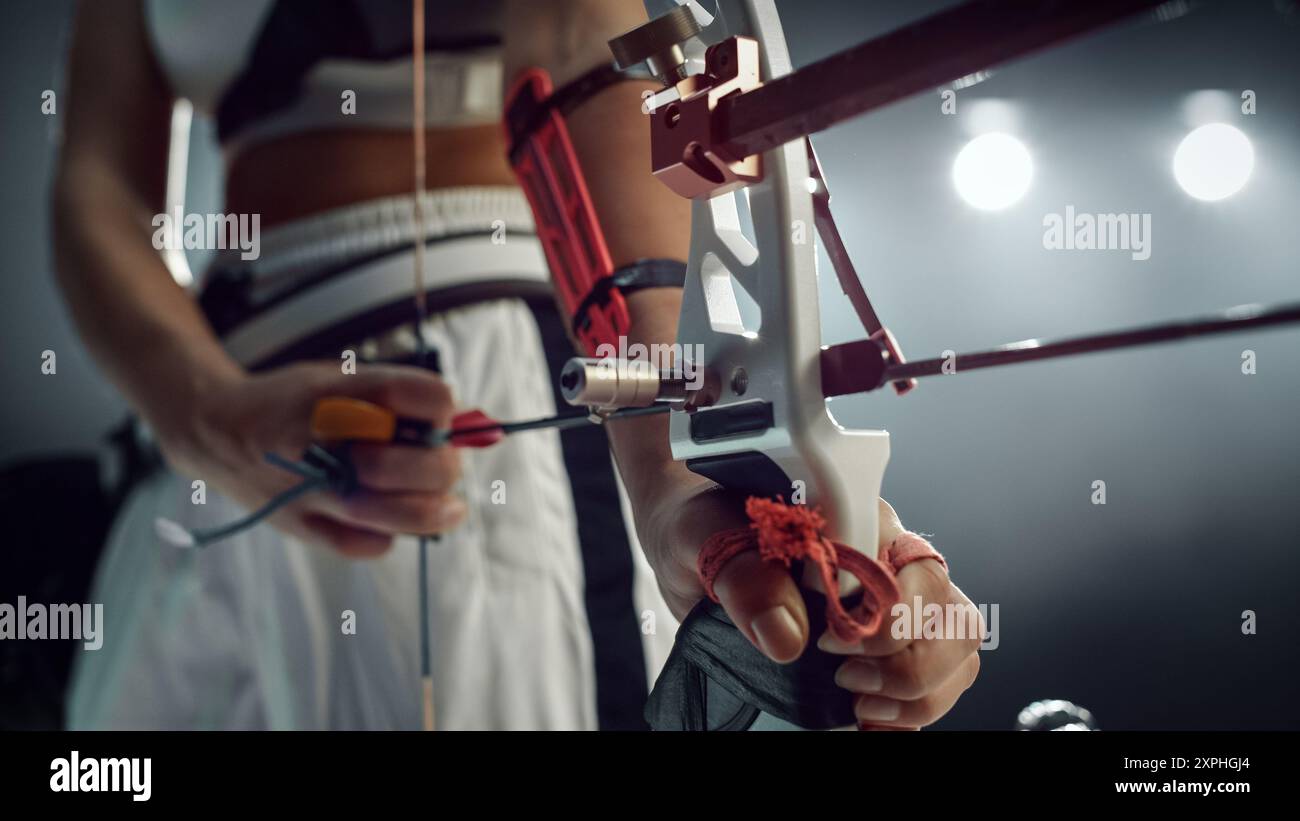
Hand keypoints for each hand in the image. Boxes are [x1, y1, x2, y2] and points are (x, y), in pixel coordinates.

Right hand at [159, 361, 466, 556]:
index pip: (406, 394)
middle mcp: (314, 441)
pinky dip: (389, 534)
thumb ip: (396, 397)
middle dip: (441, 465)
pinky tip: (391, 519)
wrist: (215, 431)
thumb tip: (460, 425)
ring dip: (433, 510)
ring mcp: (304, 489)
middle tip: (450, 464)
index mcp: (328, 392)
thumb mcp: (339, 379)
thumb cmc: (295, 404)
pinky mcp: (298, 526)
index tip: (444, 411)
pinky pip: (364, 544)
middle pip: (403, 463)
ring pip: (388, 512)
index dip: (438, 405)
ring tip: (452, 508)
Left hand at [639, 476, 979, 726]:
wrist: (688, 545)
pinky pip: (933, 683)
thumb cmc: (703, 523)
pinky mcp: (879, 647)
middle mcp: (887, 560)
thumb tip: (786, 636)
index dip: (886, 618)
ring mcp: (892, 605)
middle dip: (909, 664)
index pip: (912, 569)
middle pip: (951, 616)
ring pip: (955, 652)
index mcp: (859, 518)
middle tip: (844, 680)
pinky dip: (912, 714)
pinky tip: (871, 723)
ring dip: (918, 694)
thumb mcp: (703, 534)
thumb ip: (744, 576)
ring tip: (858, 705)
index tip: (827, 643)